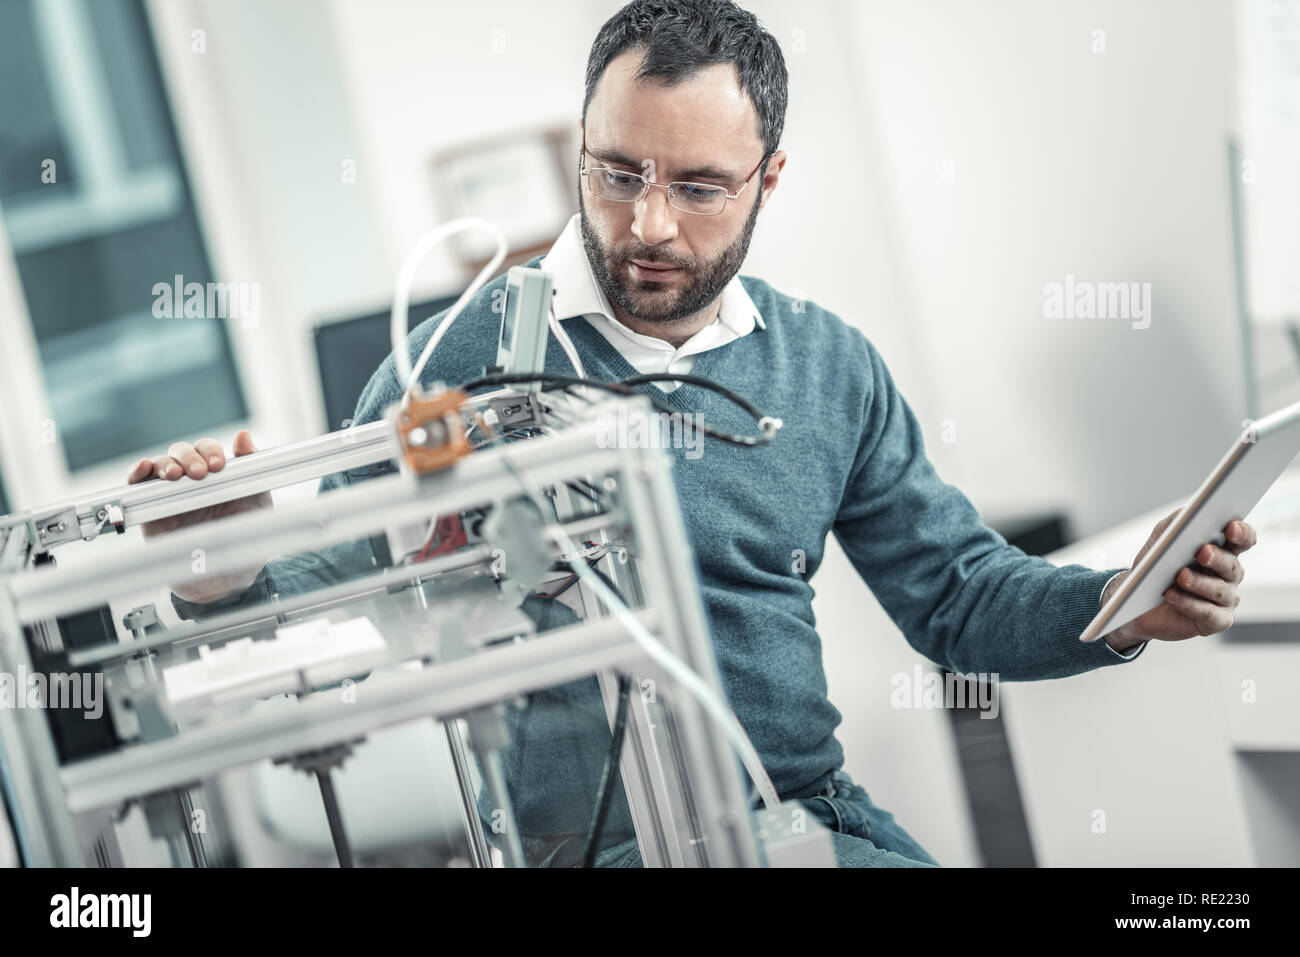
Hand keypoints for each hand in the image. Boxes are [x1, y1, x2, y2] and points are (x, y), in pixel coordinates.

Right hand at [126, 430, 271, 602]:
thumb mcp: (257, 499)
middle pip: (182, 452)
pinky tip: (144, 468)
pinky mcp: (151, 509)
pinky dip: (138, 472)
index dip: (210, 451)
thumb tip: (244, 436)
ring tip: (177, 476)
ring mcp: (170, 493)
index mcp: (217, 474)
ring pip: (161, 464)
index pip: (206, 449)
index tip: (220, 466)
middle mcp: (192, 480)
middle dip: (191, 457)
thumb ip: (252, 468)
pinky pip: (138, 484)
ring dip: (167, 463)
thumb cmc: (243, 536)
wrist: (226, 576)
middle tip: (201, 473)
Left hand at [1102, 511, 1256, 653]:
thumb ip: (1176, 523)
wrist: (1136, 601)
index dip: (1242, 533)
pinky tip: (1172, 596)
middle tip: (1203, 551)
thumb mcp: (1160, 540)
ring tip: (1181, 576)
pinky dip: (1189, 604)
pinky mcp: (1215, 621)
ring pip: (1220, 591)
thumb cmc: (1154, 567)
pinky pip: (1207, 613)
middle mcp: (1229, 575)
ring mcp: (1225, 600)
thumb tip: (1188, 511)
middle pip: (1232, 565)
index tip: (1231, 527)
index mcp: (1223, 551)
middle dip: (1217, 558)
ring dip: (1200, 583)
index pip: (1243, 540)